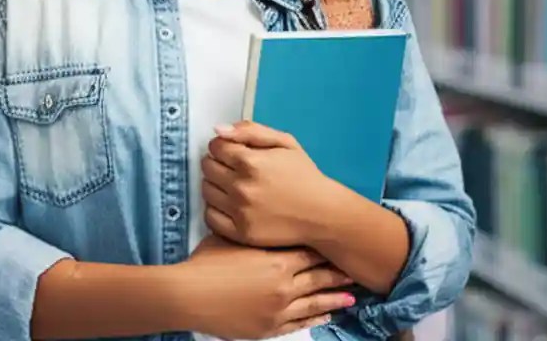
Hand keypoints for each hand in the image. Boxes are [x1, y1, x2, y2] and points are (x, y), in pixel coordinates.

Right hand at [180, 235, 356, 338]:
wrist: (190, 295)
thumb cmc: (206, 264)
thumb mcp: (230, 239)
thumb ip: (252, 233)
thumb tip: (261, 218)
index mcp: (276, 259)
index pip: (310, 253)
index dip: (327, 250)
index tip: (340, 247)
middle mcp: (284, 284)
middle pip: (318, 278)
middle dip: (338, 274)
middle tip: (355, 272)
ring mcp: (279, 308)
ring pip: (315, 303)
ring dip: (335, 299)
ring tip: (351, 297)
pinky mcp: (270, 327)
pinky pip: (300, 322)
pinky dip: (315, 318)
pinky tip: (326, 315)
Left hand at [201, 121, 342, 247]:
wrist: (324, 214)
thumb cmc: (304, 175)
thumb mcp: (285, 143)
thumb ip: (250, 131)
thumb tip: (217, 130)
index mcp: (250, 162)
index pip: (214, 147)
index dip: (223, 147)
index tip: (234, 152)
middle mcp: (241, 187)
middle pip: (207, 167)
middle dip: (217, 163)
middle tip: (233, 169)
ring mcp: (240, 212)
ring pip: (205, 190)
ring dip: (215, 185)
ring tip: (233, 187)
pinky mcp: (241, 233)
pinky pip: (210, 217)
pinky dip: (215, 209)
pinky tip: (230, 205)